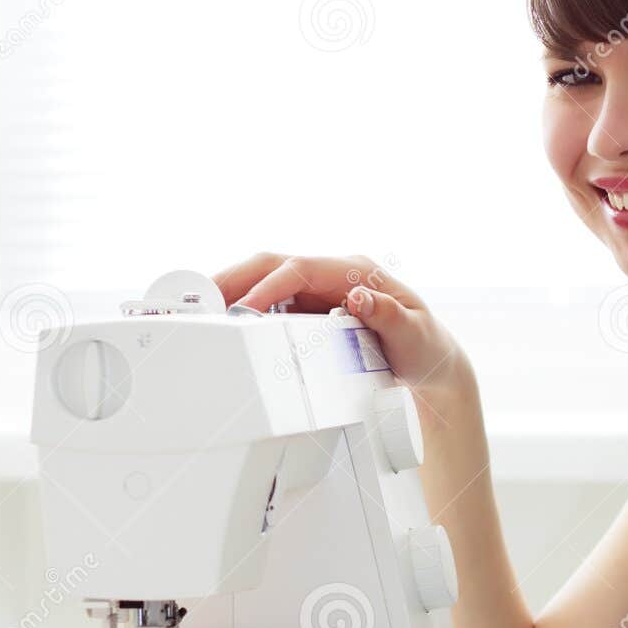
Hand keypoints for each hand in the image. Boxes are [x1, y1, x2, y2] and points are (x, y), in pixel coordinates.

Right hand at [213, 251, 472, 400]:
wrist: (427, 363)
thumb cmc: (423, 347)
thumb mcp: (416, 335)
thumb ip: (390, 316)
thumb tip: (360, 295)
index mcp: (355, 271)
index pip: (300, 269)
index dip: (268, 286)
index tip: (243, 309)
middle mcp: (331, 275)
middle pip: (272, 265)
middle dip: (235, 278)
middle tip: (200, 300)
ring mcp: (317, 291)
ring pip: (264, 280)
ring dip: (232, 292)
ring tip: (201, 314)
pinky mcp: (307, 309)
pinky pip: (269, 304)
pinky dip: (243, 311)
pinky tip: (223, 326)